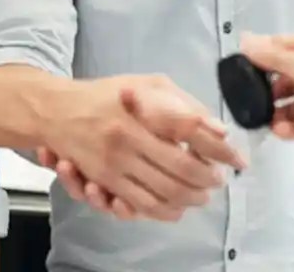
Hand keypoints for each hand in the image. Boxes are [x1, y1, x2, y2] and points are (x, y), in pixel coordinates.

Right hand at [40, 77, 244, 220]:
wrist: (55, 111)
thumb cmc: (107, 95)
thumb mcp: (146, 84)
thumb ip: (182, 104)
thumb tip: (218, 129)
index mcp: (140, 108)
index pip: (191, 129)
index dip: (220, 147)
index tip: (238, 158)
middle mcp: (128, 137)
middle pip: (182, 166)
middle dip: (209, 178)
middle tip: (221, 180)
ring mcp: (115, 162)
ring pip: (164, 190)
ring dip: (191, 197)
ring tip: (204, 195)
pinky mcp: (105, 181)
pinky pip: (141, 204)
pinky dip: (165, 210)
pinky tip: (177, 206)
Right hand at [240, 33, 293, 152]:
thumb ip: (273, 57)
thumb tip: (244, 39)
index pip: (284, 46)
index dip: (263, 53)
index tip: (239, 63)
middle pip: (285, 76)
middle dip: (266, 87)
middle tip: (246, 95)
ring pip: (290, 103)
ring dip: (275, 111)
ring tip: (261, 118)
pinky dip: (288, 127)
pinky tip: (277, 130)